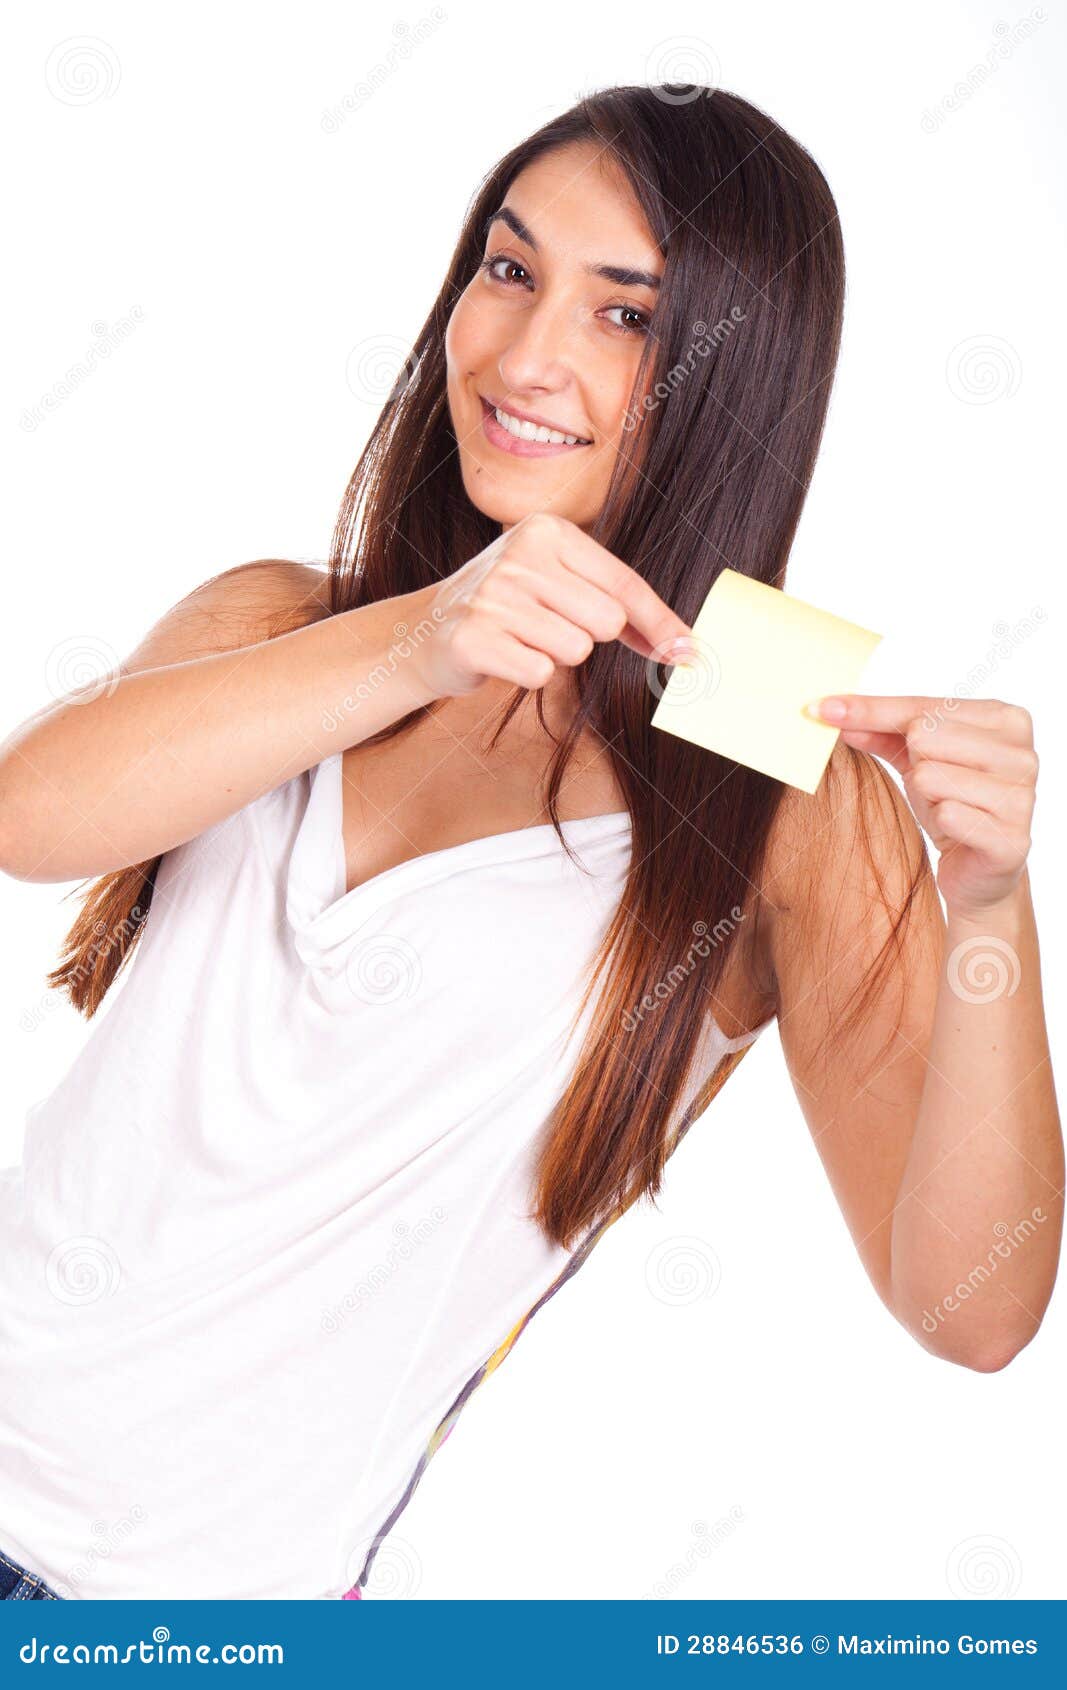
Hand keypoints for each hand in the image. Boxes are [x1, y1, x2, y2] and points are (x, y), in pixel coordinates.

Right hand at [407, 511, 692, 699]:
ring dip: (555, 655)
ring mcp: (494, 595)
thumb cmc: (506, 608)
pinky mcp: (476, 637)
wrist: (426, 631)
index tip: (688, 651)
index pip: (623, 584)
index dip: (660, 622)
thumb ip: (616, 606)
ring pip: (576, 649)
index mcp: (547, 531)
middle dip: (588, 636)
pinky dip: (529, 673)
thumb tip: (681, 644)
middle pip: (606, 621)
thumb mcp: (556, 583)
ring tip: (522, 638)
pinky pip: (541, 672)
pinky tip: (504, 655)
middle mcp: (520, 554)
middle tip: (548, 627)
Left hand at [807, 694, 1037, 915]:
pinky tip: (957, 831)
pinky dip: (941, 824)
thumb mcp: (915, 759)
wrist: (980, 870)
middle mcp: (1022, 752)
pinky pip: (947, 814)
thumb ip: (880, 730)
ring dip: (927, 797)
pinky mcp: (1011, 838)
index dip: (869, 710)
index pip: (922, 707)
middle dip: (916, 765)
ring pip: (931, 775)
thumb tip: (833, 712)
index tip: (821, 708)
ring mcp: (1021, 795)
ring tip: (949, 808)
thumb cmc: (952, 802)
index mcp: (1007, 719)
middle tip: (935, 787)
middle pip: (925, 736)